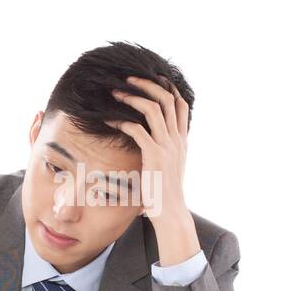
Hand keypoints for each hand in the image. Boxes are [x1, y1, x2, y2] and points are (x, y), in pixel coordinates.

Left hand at [108, 75, 200, 265]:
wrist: (171, 213)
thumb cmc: (164, 194)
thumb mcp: (169, 168)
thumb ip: (163, 151)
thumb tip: (148, 142)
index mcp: (182, 141)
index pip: (180, 104)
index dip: (167, 87)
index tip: (152, 77)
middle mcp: (177, 140)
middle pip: (167, 99)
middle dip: (147, 84)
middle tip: (128, 79)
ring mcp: (167, 147)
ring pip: (153, 109)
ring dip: (132, 97)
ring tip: (115, 93)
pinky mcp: (154, 156)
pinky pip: (137, 130)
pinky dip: (121, 122)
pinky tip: (109, 121)